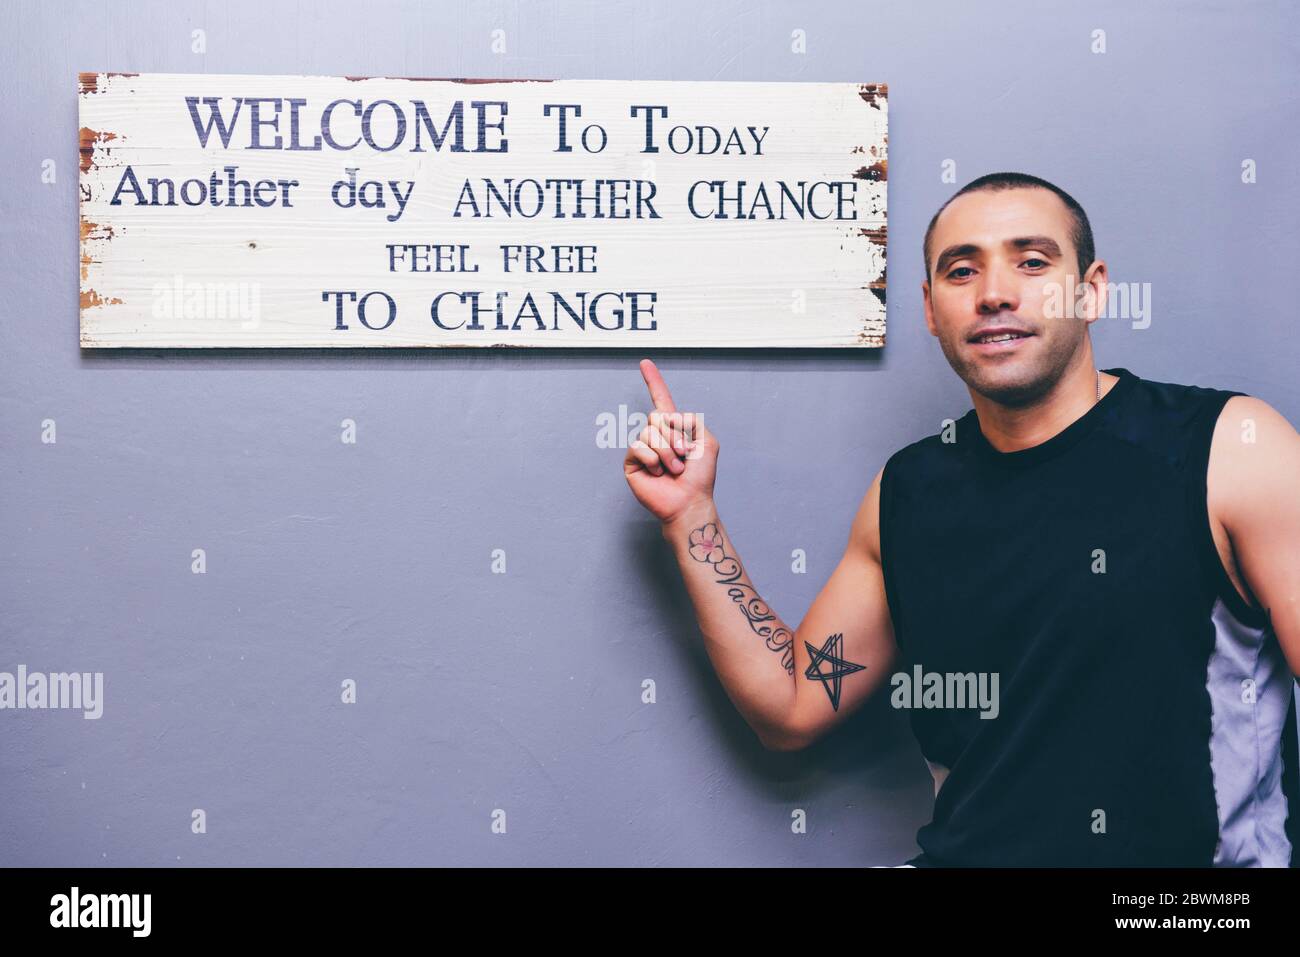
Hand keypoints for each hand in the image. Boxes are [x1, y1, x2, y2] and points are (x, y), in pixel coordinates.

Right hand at [622, 359, 719, 525]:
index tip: (644, 363)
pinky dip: (653, 460)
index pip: (661, 400)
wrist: (690, 502)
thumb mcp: (708, 442)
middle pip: (657, 416)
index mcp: (673, 429)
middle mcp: (655, 436)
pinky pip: (638, 447)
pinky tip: (658, 473)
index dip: (653, 381)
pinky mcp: (633, 462)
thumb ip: (693, 420)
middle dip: (675, 436)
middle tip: (683, 456)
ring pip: (649, 432)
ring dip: (667, 452)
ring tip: (674, 469)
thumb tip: (668, 417)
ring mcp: (643, 449)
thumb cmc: (700, 477)